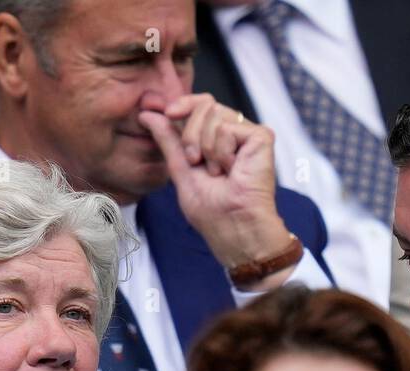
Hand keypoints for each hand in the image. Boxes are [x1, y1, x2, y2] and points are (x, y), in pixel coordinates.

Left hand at [138, 94, 292, 278]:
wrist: (234, 227)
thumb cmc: (212, 211)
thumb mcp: (180, 169)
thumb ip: (167, 139)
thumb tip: (147, 113)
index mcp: (216, 141)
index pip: (200, 105)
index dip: (184, 103)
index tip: (168, 112)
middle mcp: (234, 134)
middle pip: (205, 104)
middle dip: (190, 135)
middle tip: (197, 162)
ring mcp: (249, 135)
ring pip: (214, 113)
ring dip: (206, 148)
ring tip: (218, 172)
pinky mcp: (262, 137)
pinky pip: (227, 127)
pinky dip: (221, 152)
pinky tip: (232, 170)